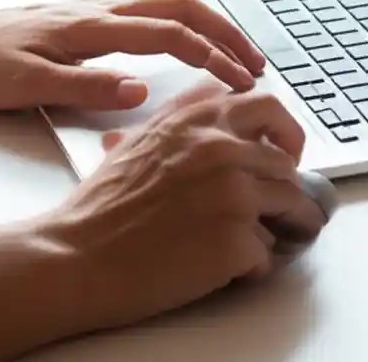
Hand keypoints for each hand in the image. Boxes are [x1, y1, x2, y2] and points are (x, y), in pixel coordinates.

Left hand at [0, 0, 266, 110]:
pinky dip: (182, 24)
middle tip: (257, 61)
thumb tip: (142, 90)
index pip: (171, 35)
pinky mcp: (85, 17)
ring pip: (167, 4)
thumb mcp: (29, 85)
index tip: (242, 82)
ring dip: (208, 24)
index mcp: (93, 26)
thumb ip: (88, 87)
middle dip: (226, 30)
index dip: (213, 57)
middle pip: (182, 5)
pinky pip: (148, 11)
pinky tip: (182, 43)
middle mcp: (99, 9)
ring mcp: (93, 9)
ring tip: (233, 52)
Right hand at [35, 81, 324, 332]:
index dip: (283, 132)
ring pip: (292, 205)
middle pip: (287, 163)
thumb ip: (183, 114)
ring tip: (259, 241)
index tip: (284, 151)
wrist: (76, 255)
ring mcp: (234, 193)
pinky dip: (252, 265)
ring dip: (280, 226)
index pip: (270, 106)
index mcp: (200, 120)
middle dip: (285, 188)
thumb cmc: (101, 206)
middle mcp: (223, 148)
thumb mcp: (141, 138)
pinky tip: (225, 269)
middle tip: (279, 206)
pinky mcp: (237, 239)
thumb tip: (216, 97)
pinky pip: (268, 253)